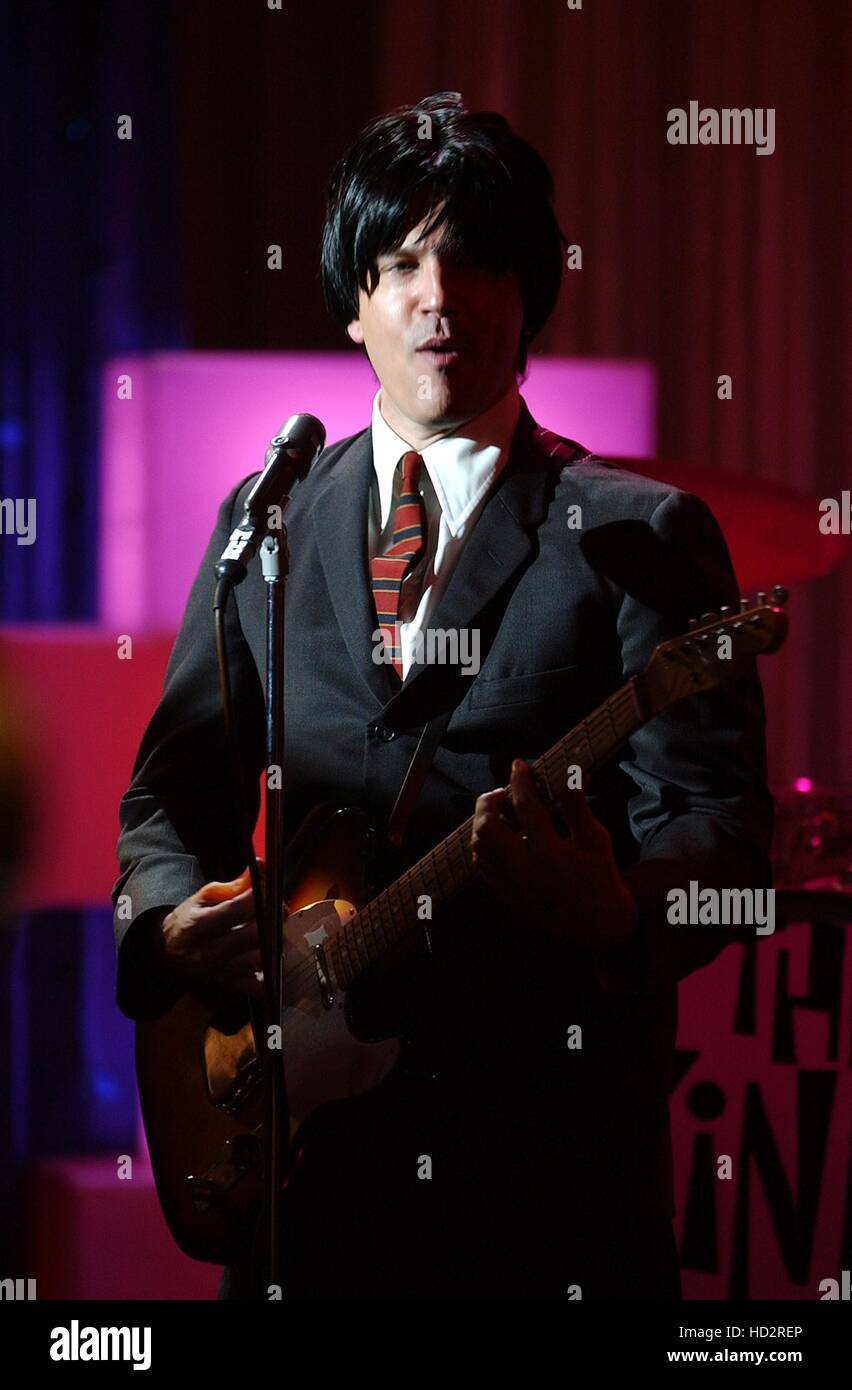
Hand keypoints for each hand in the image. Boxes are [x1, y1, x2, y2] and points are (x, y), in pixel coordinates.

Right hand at [159, 863, 265, 1001]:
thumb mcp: (204, 897)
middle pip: (252, 934)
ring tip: (272, 928)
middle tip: (277, 907)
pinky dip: (268, 972)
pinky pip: (256, 985)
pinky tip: (269, 955)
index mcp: (197, 925)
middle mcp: (205, 952)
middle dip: (270, 917)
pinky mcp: (227, 986)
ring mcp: (217, 973)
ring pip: (258, 958)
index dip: (259, 895)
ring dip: (273, 941)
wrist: (167, 952)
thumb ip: (235, 884)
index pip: (238, 908)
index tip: (267, 887)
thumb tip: (262, 865)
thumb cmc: (190, 919)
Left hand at [470, 760, 639, 954]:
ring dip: (483, 824)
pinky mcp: (507, 895)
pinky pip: (482, 866)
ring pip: (479, 848)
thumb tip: (570, 774)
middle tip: (501, 793)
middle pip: (486, 829)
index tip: (519, 766)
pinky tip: (499, 837)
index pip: (525, 807)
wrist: (598, 923)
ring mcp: (513, 886)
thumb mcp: (597, 839)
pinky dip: (484, 846)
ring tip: (499, 813)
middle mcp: (526, 871)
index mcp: (551, 854)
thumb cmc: (601, 878)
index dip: (519, 781)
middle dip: (488, 803)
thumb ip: (577, 806)